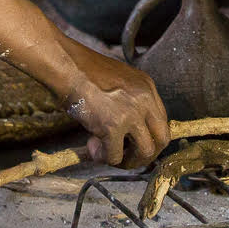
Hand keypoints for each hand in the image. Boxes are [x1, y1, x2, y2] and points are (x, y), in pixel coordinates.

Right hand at [64, 51, 169, 169]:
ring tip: (108, 154)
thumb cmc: (83, 72)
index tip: (135, 144)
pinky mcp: (112, 126)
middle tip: (129, 158)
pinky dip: (103, 158)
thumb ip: (129, 101)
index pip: (161, 121)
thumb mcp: (118, 81)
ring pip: (145, 152)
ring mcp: (131, 113)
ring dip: (128, 161)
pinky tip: (92, 147)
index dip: (149, 137)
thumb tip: (128, 131)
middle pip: (162, 139)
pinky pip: (115, 156)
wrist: (66, 66)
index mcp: (147, 87)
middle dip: (146, 154)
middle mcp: (145, 99)